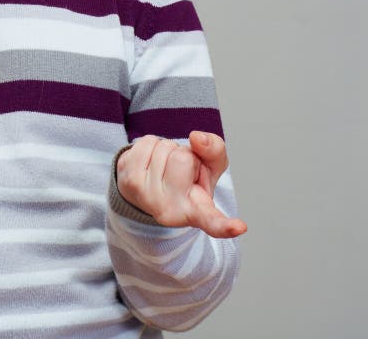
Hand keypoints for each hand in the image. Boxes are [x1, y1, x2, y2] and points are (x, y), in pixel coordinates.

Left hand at [116, 131, 247, 238]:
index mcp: (196, 212)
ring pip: (165, 148)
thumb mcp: (209, 168)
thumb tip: (197, 138)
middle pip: (184, 158)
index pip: (212, 220)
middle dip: (185, 155)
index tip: (240, 228)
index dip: (226, 225)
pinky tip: (150, 162)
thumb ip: (214, 151)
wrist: (147, 185)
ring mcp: (146, 198)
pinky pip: (147, 142)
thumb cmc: (184, 180)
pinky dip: (151, 144)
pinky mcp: (128, 180)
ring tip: (165, 168)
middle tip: (180, 171)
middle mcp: (171, 211)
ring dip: (167, 149)